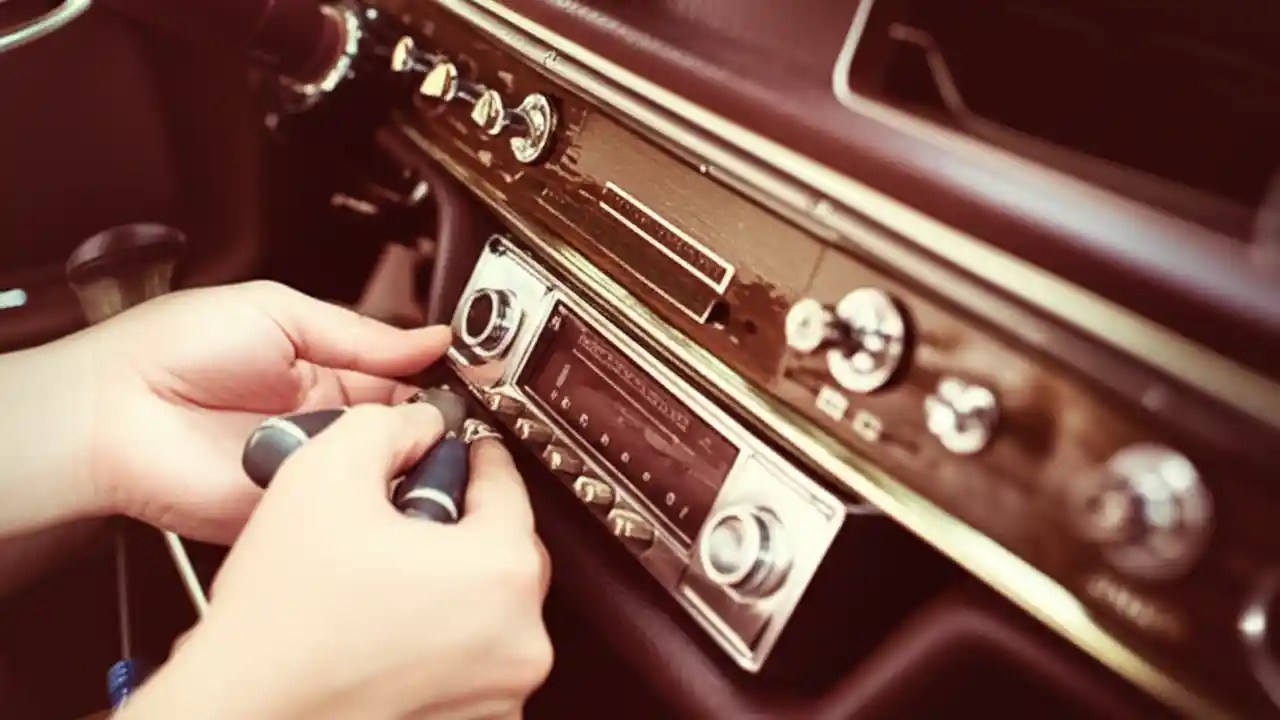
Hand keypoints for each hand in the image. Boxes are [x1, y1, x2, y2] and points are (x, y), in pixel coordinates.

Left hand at [79, 280, 451, 542]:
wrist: (112, 410)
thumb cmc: (173, 350)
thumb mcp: (280, 313)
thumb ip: (361, 334)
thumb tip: (432, 338)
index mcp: (328, 375)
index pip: (404, 384)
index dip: (438, 384)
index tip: (470, 383)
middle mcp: (325, 427)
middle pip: (404, 433)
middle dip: (431, 425)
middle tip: (452, 417)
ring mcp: (313, 472)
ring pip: (385, 475)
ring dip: (401, 459)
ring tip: (413, 441)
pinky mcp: (295, 512)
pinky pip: (346, 510)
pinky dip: (365, 497)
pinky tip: (376, 476)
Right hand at [122, 403, 553, 718]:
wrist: (243, 717)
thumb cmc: (279, 626)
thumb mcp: (322, 476)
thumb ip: (385, 427)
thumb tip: (417, 423)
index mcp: (498, 572)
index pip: (508, 484)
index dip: (475, 457)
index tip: (462, 449)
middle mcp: (518, 640)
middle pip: (506, 552)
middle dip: (463, 528)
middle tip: (409, 522)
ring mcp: (500, 693)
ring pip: (491, 613)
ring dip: (453, 591)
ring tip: (386, 585)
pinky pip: (474, 664)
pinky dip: (444, 645)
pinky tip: (388, 634)